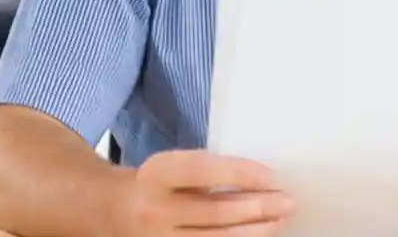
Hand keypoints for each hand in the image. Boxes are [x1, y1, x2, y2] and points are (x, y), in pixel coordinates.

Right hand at [113, 150, 294, 235]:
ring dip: (254, 232)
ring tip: (279, 222)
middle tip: (288, 202)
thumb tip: (258, 183)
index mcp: (156, 175)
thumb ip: (205, 173)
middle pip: (215, 213)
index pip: (205, 172)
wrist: (109, 210)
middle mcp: (155, 211)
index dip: (241, 174)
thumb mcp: (172, 166)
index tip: (272, 176)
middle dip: (258, 208)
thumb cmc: (152, 182)